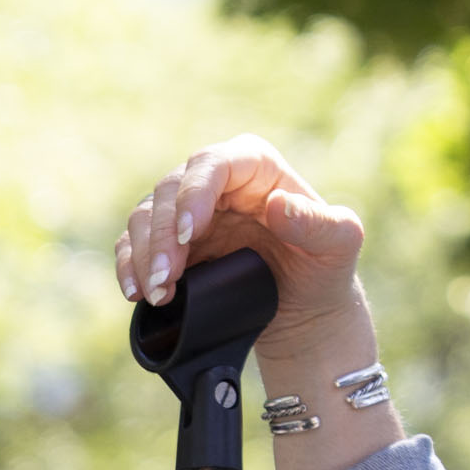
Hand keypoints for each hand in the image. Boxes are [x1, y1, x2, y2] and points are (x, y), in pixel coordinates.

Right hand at [117, 136, 367, 359]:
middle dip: (164, 236)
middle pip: (170, 190)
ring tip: (158, 293)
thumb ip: (319, 224)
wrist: (304, 307)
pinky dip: (130, 266)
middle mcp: (218, 182)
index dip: (195, 193)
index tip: (192, 234)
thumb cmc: (325, 266)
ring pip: (147, 216)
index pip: (214, 163)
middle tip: (167, 279)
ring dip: (144, 255)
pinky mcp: (170, 242)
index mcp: (256, 166)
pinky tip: (137, 292)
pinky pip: (135, 244)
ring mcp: (190, 211)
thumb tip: (279, 204)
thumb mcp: (339, 245)